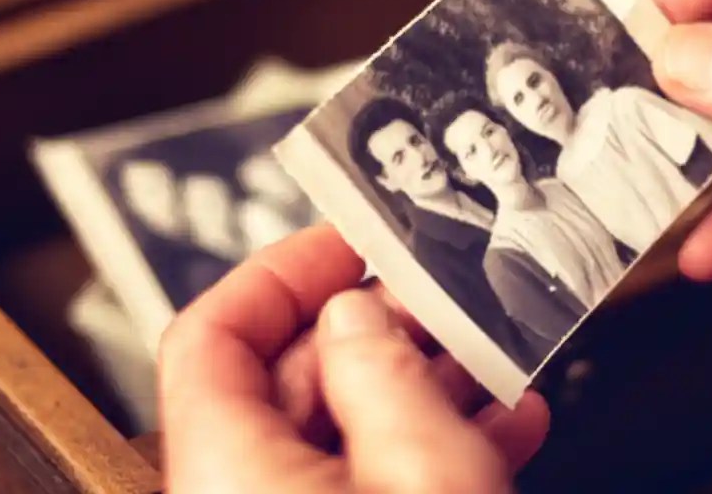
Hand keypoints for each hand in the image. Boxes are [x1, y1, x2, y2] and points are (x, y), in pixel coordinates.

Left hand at [158, 225, 549, 492]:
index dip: (284, 271)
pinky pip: (364, 483)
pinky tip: (499, 427)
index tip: (351, 240)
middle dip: (378, 328)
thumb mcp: (426, 474)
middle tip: (443, 300)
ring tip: (488, 360)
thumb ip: (384, 375)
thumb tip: (359, 314)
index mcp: (228, 471)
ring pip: (337, 434)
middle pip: (287, 379)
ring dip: (418, 389)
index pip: (212, 334)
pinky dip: (426, 452)